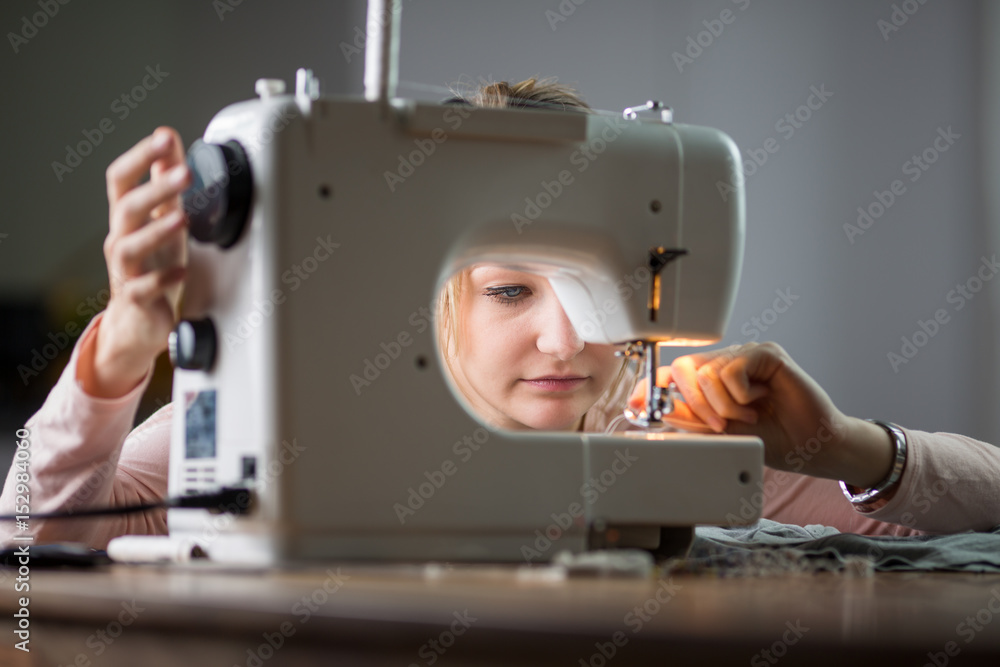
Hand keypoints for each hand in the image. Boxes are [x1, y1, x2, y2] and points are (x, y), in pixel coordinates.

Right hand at [78, 128, 189, 397]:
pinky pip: (144, 288)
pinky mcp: (137, 299)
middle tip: (184, 172)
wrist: (138, 321)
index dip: (140, 156)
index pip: (121, 180)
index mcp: (127, 217)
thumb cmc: (152, 265)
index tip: (163, 137)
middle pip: (127, 207)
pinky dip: (163, 278)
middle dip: (155, 188)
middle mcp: (121, 239)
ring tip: (182, 218)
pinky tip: (182, 270)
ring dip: (157, 231)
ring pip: (130, 247)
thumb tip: (167, 137)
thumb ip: (164, 180)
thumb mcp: (161, 217)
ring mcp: (126, 270)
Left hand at [629, 342, 894, 487]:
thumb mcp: (720, 434)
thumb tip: (653, 411)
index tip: (634, 404)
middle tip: (716, 425)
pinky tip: (758, 401)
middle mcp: (725, 363)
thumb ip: (689, 420)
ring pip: (706, 372)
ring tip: (745, 417)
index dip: (651, 386)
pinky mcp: (766, 353)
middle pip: (682, 368)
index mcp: (712, 381)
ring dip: (721, 404)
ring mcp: (745, 355)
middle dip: (691, 403)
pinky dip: (738, 393)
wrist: (811, 446)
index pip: (672, 374)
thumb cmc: (772, 439)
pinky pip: (731, 368)